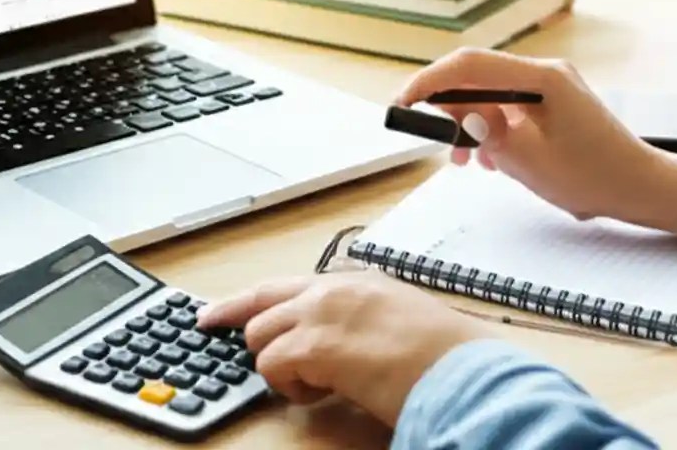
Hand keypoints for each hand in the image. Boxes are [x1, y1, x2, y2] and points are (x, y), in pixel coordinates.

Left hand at [197, 270, 489, 426]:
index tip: (220, 311)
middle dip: (242, 324)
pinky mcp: (316, 346)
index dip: (249, 301)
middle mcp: (334, 291)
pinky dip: (290, 387)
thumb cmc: (447, 357)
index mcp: (356, 284)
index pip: (287, 285)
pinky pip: (273, 366)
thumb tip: (342, 347)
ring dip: (277, 364)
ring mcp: (322, 314)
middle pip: (260, 301)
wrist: (464, 372)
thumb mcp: (399, 321)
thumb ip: (362, 323)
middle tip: (212, 326)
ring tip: (315, 383)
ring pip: (261, 335)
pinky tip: (324, 392)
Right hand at [395, 47, 664, 221]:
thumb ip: (487, 133)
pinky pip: (504, 106)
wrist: (640, 187)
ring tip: (465, 159)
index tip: (405, 103)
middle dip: (448, 108)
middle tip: (436, 141)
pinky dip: (487, 127)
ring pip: (486, 93)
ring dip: (467, 122)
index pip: (469, 65)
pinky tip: (489, 156)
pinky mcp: (549, 103)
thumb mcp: (529, 161)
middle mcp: (544, 73)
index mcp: (542, 79)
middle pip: (475, 76)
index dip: (430, 81)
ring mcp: (548, 86)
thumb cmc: (596, 176)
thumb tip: (455, 116)